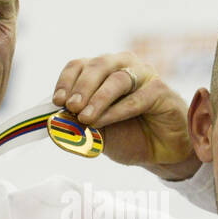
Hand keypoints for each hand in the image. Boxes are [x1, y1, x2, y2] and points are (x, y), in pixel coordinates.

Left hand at [52, 53, 199, 176]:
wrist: (161, 152)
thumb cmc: (129, 137)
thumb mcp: (98, 133)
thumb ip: (79, 126)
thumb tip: (56, 123)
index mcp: (104, 71)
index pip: (80, 66)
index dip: (66, 81)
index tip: (57, 101)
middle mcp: (123, 66)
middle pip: (98, 66)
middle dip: (81, 87)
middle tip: (71, 107)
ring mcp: (144, 76)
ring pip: (117, 79)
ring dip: (98, 99)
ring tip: (85, 118)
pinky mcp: (160, 90)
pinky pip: (136, 98)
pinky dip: (116, 111)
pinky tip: (103, 122)